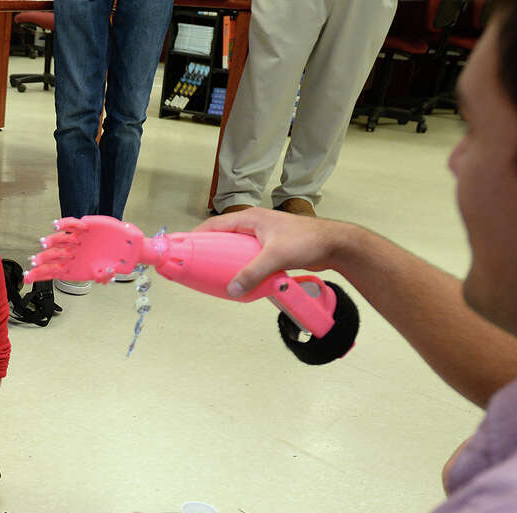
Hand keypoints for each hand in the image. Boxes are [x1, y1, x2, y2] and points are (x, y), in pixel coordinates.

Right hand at [193, 207, 347, 297]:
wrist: (334, 245)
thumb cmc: (307, 241)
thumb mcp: (275, 256)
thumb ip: (253, 273)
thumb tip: (232, 289)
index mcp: (250, 218)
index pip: (215, 225)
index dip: (197, 237)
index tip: (182, 248)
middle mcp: (253, 226)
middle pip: (222, 237)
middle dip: (207, 250)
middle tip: (193, 265)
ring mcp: (261, 237)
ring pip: (234, 249)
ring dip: (223, 260)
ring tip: (210, 274)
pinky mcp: (270, 249)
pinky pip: (246, 258)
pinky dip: (238, 266)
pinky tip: (235, 279)